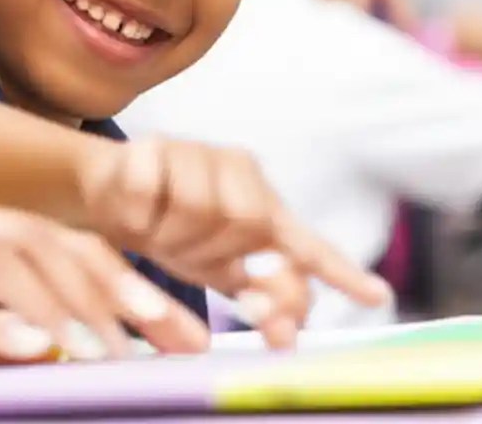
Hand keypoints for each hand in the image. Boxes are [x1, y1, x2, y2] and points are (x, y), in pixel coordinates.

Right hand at [76, 139, 390, 348]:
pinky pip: (152, 192)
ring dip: (170, 235)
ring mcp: (199, 152)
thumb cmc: (168, 230)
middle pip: (246, 223)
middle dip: (211, 251)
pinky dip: (140, 216)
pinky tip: (134, 216)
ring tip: (155, 236)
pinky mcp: (155, 146)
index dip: (340, 272)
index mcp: (263, 207)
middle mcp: (239, 172)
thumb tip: (288, 335)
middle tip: (183, 257)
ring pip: (198, 207)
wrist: (106, 194)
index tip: (376, 297)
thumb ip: (253, 298)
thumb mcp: (213, 269)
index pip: (307, 245)